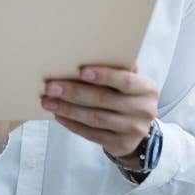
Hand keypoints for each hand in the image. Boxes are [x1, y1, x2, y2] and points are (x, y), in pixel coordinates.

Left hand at [41, 66, 157, 162]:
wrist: (139, 127)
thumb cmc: (127, 95)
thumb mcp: (129, 80)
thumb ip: (117, 68)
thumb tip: (91, 50)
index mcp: (146, 88)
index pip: (125, 81)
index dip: (104, 75)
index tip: (81, 71)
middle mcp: (144, 110)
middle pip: (104, 99)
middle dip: (74, 92)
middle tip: (51, 87)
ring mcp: (134, 130)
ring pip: (95, 118)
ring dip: (68, 109)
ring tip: (48, 101)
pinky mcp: (121, 144)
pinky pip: (92, 134)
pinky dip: (73, 124)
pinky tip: (59, 115)